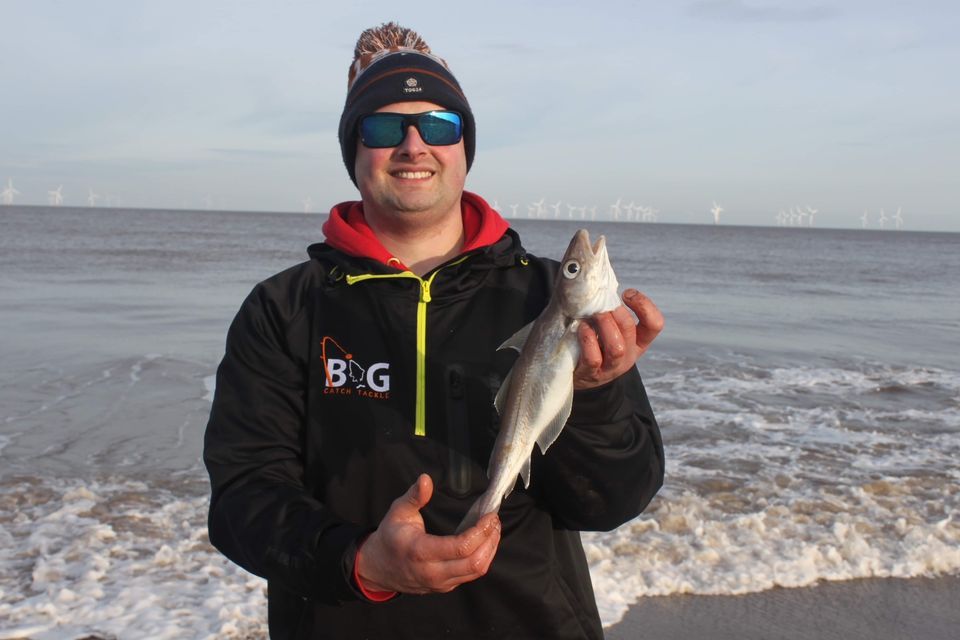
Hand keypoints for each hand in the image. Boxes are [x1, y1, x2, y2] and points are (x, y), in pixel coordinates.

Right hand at [356, 474, 500, 594]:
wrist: (377, 568)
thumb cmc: (390, 537)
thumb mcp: (398, 512)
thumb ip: (414, 496)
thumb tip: (426, 479)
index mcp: (421, 551)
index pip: (461, 547)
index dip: (481, 531)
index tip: (490, 515)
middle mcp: (432, 572)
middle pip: (475, 562)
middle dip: (490, 540)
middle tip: (494, 520)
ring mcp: (440, 583)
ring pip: (476, 571)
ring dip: (490, 550)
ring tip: (493, 529)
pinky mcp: (444, 587)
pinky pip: (470, 575)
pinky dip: (482, 558)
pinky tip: (483, 542)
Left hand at [573, 289, 663, 389]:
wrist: (577, 372)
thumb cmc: (593, 339)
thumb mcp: (609, 325)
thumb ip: (610, 306)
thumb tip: (600, 275)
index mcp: (638, 341)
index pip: (655, 324)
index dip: (644, 305)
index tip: (626, 293)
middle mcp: (629, 355)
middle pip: (630, 331)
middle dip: (616, 312)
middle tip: (602, 305)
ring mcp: (611, 367)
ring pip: (617, 347)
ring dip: (603, 325)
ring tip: (592, 316)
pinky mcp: (592, 374)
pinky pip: (593, 358)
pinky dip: (587, 339)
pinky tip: (581, 328)